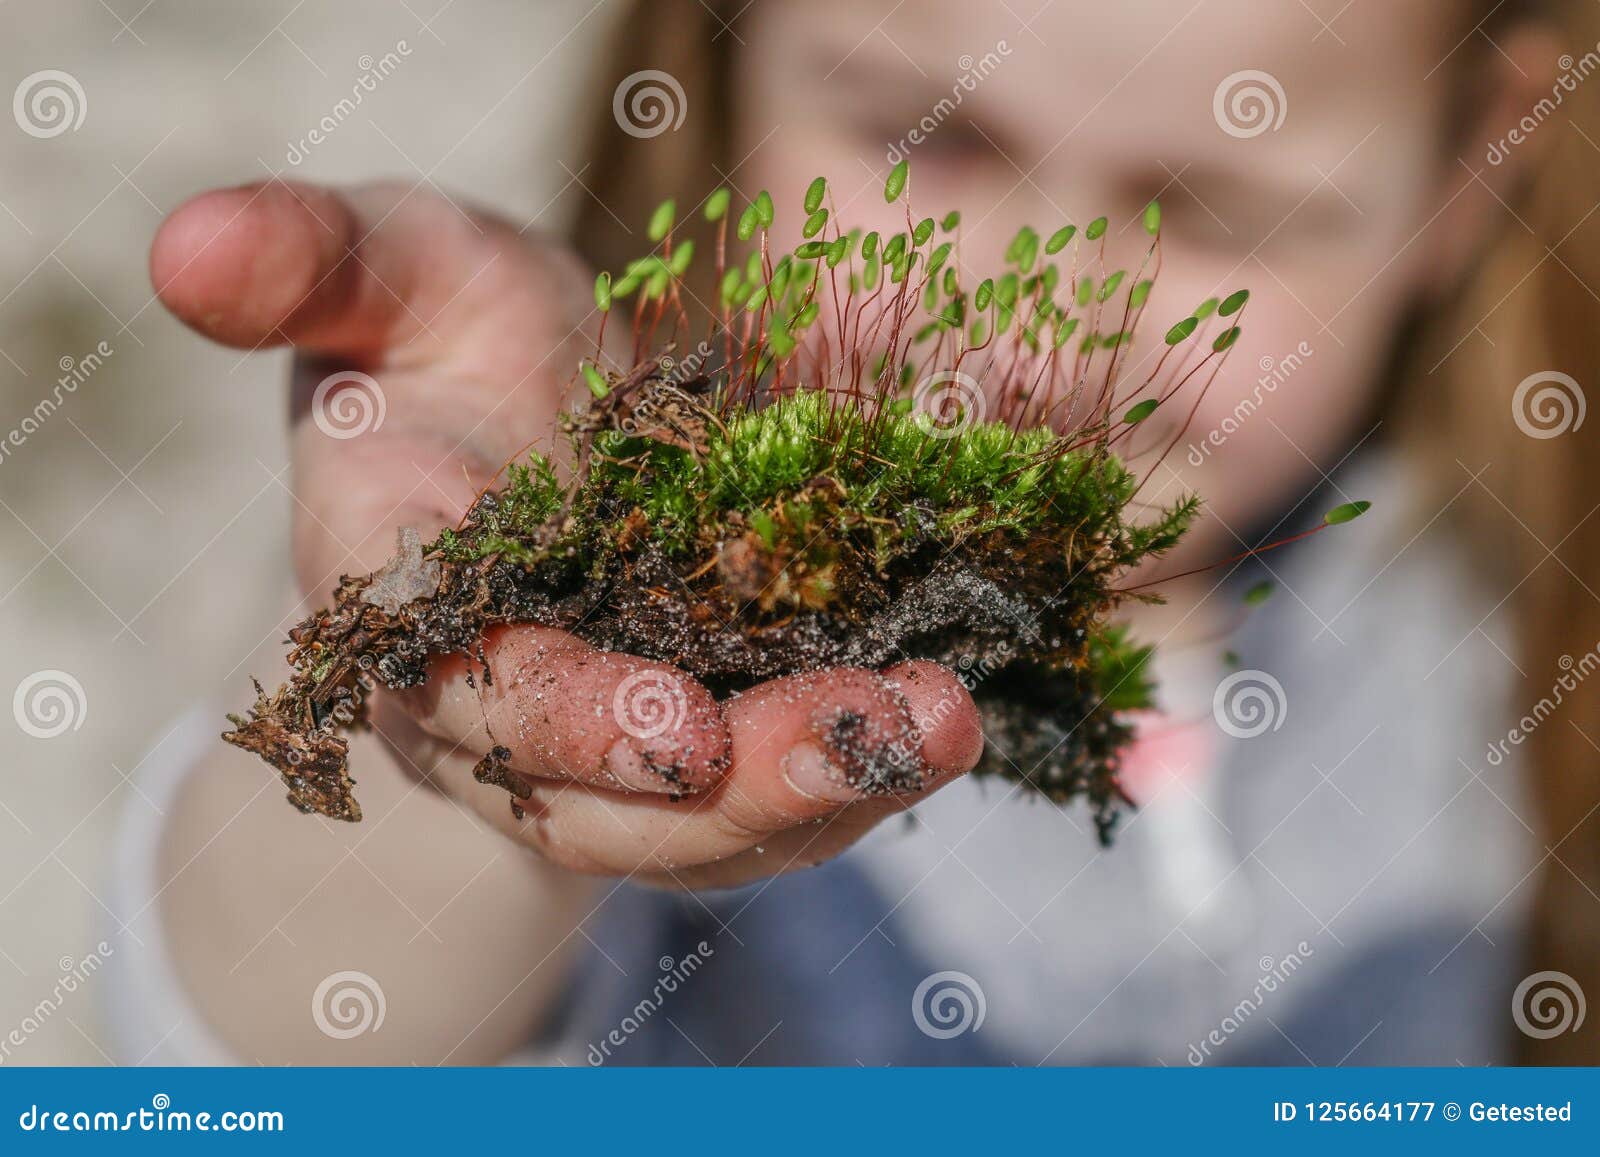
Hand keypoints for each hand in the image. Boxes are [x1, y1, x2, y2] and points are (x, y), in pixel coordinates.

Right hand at [151, 181, 982, 889]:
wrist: (515, 431)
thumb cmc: (445, 343)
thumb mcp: (389, 272)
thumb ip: (308, 262)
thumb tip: (190, 245)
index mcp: (402, 605)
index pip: (466, 693)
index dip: (561, 724)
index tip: (676, 734)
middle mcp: (494, 710)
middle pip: (604, 807)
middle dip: (743, 788)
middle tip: (887, 731)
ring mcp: (598, 747)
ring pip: (700, 826)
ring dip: (824, 787)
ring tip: (945, 721)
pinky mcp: (688, 744)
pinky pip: (761, 794)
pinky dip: (850, 767)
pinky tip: (938, 716)